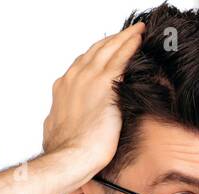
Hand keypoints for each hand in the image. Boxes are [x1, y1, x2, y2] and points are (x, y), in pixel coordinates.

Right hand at [42, 22, 145, 174]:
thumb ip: (64, 120)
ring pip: (109, 49)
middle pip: (96, 51)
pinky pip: (121, 58)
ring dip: (124, 37)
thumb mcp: (58, 130)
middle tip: (127, 33)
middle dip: (112, 40)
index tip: (107, 51)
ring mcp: (88, 79)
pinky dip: (130, 45)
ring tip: (137, 30)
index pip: (82, 64)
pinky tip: (139, 39)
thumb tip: (65, 124)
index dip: (96, 55)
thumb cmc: (66, 154)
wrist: (70, 158)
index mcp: (63, 88)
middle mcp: (73, 78)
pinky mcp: (105, 85)